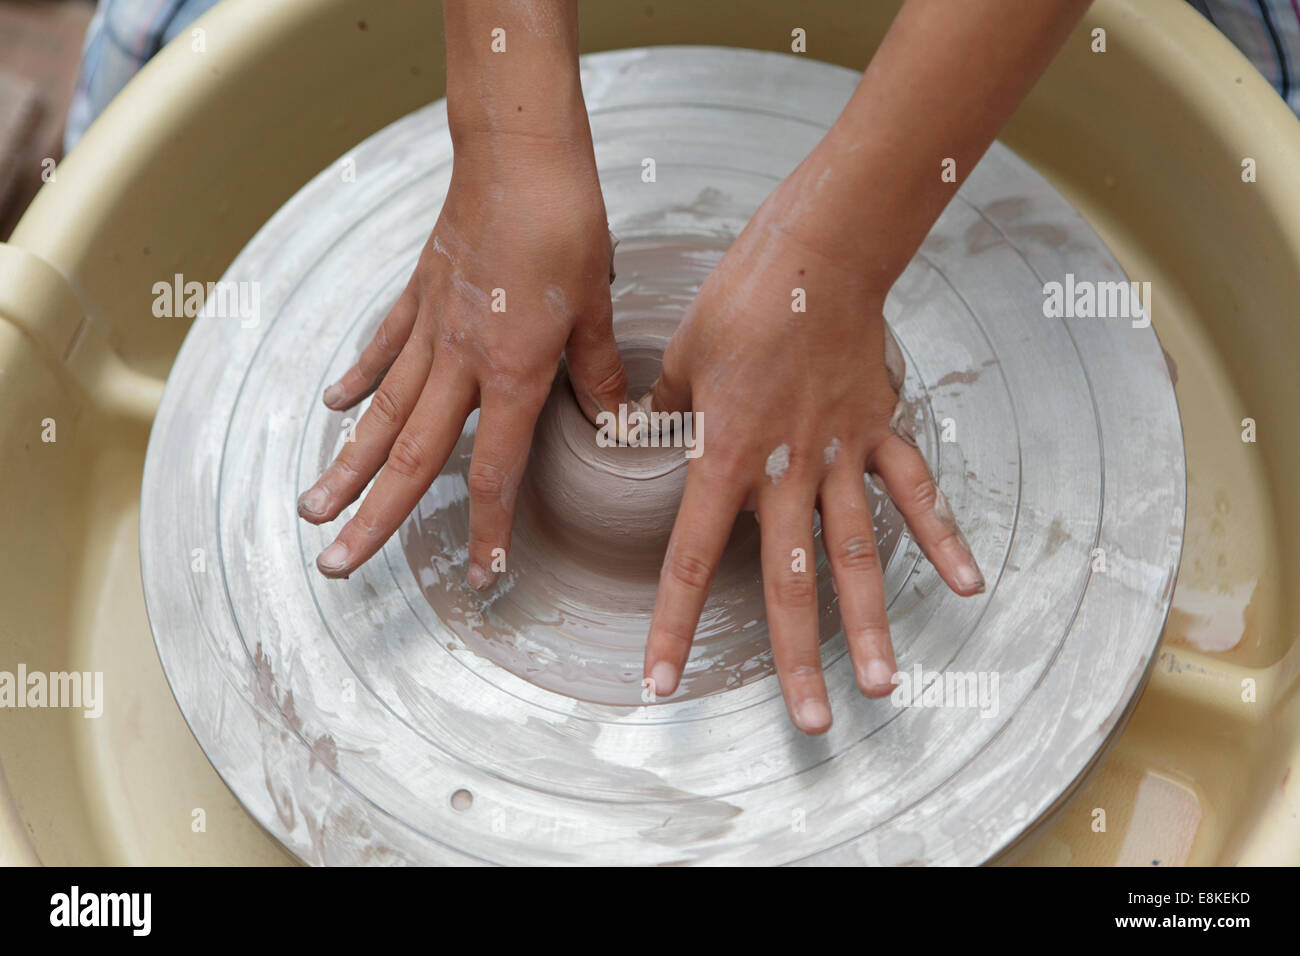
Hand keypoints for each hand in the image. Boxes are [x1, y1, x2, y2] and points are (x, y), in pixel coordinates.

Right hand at [297, 139, 626, 585]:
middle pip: (411, 456)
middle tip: (336, 564)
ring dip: (346, 465)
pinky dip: (359, 378)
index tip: (481, 574)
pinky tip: (334, 405)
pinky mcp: (417, 295)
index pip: (496, 470)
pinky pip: (383, 348)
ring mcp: (430, 328)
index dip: (488, 527)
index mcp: (512, 371)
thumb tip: (617, 423)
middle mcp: (460, 361)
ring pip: (381, 412)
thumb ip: (599, 370)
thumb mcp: (596, 304)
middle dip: (374, 518)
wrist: (517, 151)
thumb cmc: (564, 222)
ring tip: (310, 508)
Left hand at [640, 167, 983, 734]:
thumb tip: (632, 431)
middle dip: (794, 656)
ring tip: (881, 684)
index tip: (661, 682)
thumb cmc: (744, 294)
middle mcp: (786, 468)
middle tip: (810, 722)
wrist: (820, 249)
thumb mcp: (683, 350)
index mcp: (725, 453)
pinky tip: (965, 586)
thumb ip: (662, 405)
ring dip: (869, 622)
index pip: (689, 554)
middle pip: (788, 579)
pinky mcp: (881, 432)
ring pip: (856, 554)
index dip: (672, 623)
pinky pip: (914, 492)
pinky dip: (939, 536)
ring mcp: (841, 455)